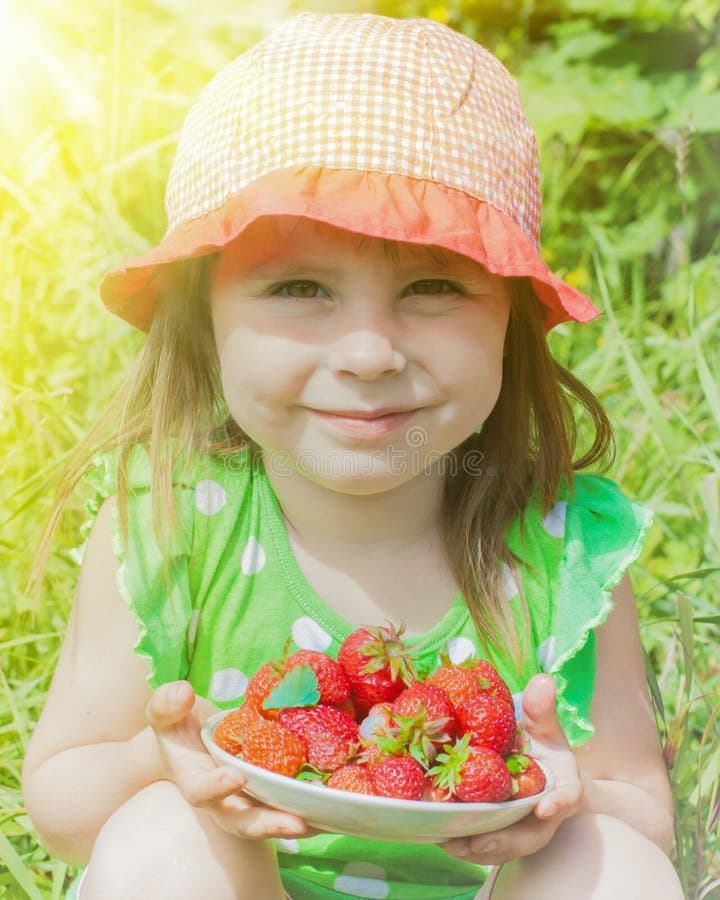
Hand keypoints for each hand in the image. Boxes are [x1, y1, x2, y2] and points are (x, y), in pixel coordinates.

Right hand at [146, 680, 312, 839]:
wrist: (192, 743)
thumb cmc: (179, 727)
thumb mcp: (166, 712)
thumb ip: (167, 703)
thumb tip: (182, 692)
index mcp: (194, 780)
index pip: (201, 791)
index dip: (216, 788)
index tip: (235, 776)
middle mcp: (223, 800)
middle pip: (242, 822)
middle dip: (268, 824)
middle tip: (296, 823)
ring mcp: (248, 801)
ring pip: (270, 820)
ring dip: (297, 822)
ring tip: (326, 820)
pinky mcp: (268, 794)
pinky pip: (287, 806)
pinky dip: (311, 809)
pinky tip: (338, 805)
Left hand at [439, 673, 582, 865]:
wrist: (535, 769)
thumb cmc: (540, 746)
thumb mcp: (543, 726)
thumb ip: (541, 708)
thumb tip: (543, 681)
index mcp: (561, 786)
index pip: (567, 797)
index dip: (557, 804)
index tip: (543, 807)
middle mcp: (544, 815)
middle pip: (530, 835)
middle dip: (504, 840)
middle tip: (478, 839)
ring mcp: (522, 829)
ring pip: (504, 846)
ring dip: (478, 848)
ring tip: (451, 843)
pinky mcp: (500, 835)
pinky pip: (485, 846)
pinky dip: (465, 846)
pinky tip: (442, 838)